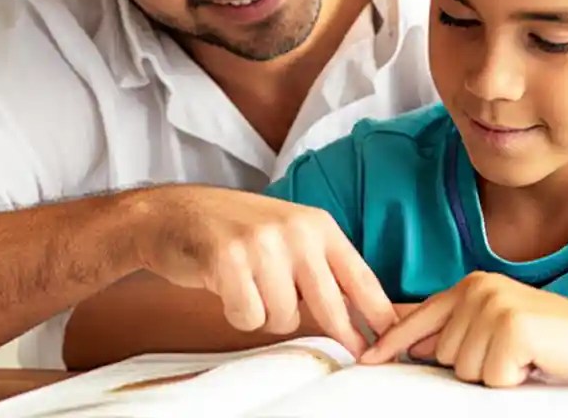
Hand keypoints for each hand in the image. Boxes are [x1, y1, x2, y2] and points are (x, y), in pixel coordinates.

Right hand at [135, 184, 395, 355]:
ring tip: (250, 287)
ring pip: (283, 318)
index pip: (359, 276)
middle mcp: (295, 231)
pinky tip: (227, 288)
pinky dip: (237, 313)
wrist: (175, 214)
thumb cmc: (235, 232)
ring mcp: (262, 245)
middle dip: (343, 333)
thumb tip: (361, 317)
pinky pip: (249, 318)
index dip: (379, 314)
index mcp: (317, 225)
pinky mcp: (229, 261)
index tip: (392, 342)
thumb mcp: (289, 236)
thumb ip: (320, 269)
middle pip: (332, 305)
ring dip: (266, 314)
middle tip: (355, 352)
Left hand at [360, 272, 567, 386]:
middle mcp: (477, 291)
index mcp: (470, 286)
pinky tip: (530, 361)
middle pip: (444, 353)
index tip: (368, 359)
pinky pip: (492, 376)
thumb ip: (456, 329)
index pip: (421, 316)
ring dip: (494, 373)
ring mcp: (494, 307)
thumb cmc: (543, 333)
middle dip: (474, 364)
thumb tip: (416, 347)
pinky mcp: (512, 329)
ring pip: (465, 369)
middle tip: (508, 352)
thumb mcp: (493, 321)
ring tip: (519, 355)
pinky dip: (512, 378)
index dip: (393, 341)